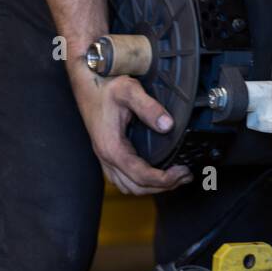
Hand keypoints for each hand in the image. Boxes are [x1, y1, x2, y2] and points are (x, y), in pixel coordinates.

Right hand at [70, 62, 192, 195]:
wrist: (87, 83)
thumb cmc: (105, 87)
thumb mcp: (128, 90)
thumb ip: (148, 107)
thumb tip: (167, 125)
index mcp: (112, 147)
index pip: (140, 176)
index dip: (164, 179)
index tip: (182, 172)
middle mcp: (106, 157)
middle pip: (136, 187)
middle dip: (163, 186)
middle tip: (185, 176)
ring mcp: (105, 158)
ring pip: (129, 187)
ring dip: (152, 187)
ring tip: (174, 178)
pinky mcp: (107, 154)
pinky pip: (123, 179)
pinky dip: (141, 182)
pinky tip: (154, 174)